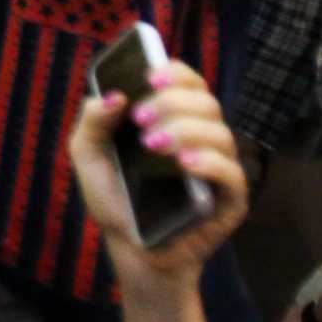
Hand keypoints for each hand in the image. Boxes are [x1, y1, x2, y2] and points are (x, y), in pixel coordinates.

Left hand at [69, 59, 247, 287]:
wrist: (129, 248)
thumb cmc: (114, 196)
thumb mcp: (89, 155)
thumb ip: (92, 120)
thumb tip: (114, 96)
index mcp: (173, 118)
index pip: (188, 82)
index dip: (174, 73)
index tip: (150, 78)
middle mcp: (201, 137)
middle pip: (205, 102)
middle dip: (172, 103)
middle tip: (140, 120)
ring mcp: (219, 168)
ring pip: (220, 133)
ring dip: (187, 131)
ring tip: (152, 145)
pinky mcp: (230, 201)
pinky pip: (232, 173)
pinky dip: (209, 163)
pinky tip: (183, 164)